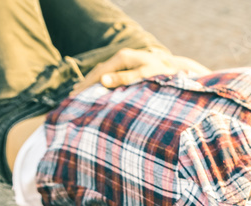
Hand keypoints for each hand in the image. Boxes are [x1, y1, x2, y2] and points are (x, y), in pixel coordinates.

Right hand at [71, 48, 210, 95]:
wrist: (179, 71)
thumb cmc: (165, 75)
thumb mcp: (146, 76)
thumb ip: (126, 78)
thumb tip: (102, 80)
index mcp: (123, 58)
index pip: (98, 72)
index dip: (86, 85)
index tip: (75, 97)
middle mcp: (122, 58)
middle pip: (98, 73)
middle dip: (85, 86)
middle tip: (72, 101)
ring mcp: (125, 64)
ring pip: (103, 76)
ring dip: (92, 88)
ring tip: (80, 101)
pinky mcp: (129, 71)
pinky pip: (111, 79)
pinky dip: (102, 87)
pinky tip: (97, 97)